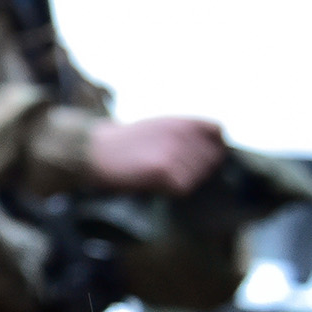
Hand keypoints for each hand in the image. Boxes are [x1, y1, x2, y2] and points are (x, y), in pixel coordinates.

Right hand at [88, 116, 225, 195]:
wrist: (94, 151)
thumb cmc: (124, 141)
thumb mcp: (159, 125)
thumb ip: (186, 131)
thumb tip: (215, 145)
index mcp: (181, 121)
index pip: (217, 132)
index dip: (212, 145)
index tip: (199, 154)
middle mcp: (182, 135)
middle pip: (211, 158)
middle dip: (197, 166)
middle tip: (172, 169)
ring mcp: (175, 153)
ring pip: (198, 176)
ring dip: (183, 179)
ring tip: (159, 174)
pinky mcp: (165, 172)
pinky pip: (183, 188)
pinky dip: (171, 190)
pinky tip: (154, 182)